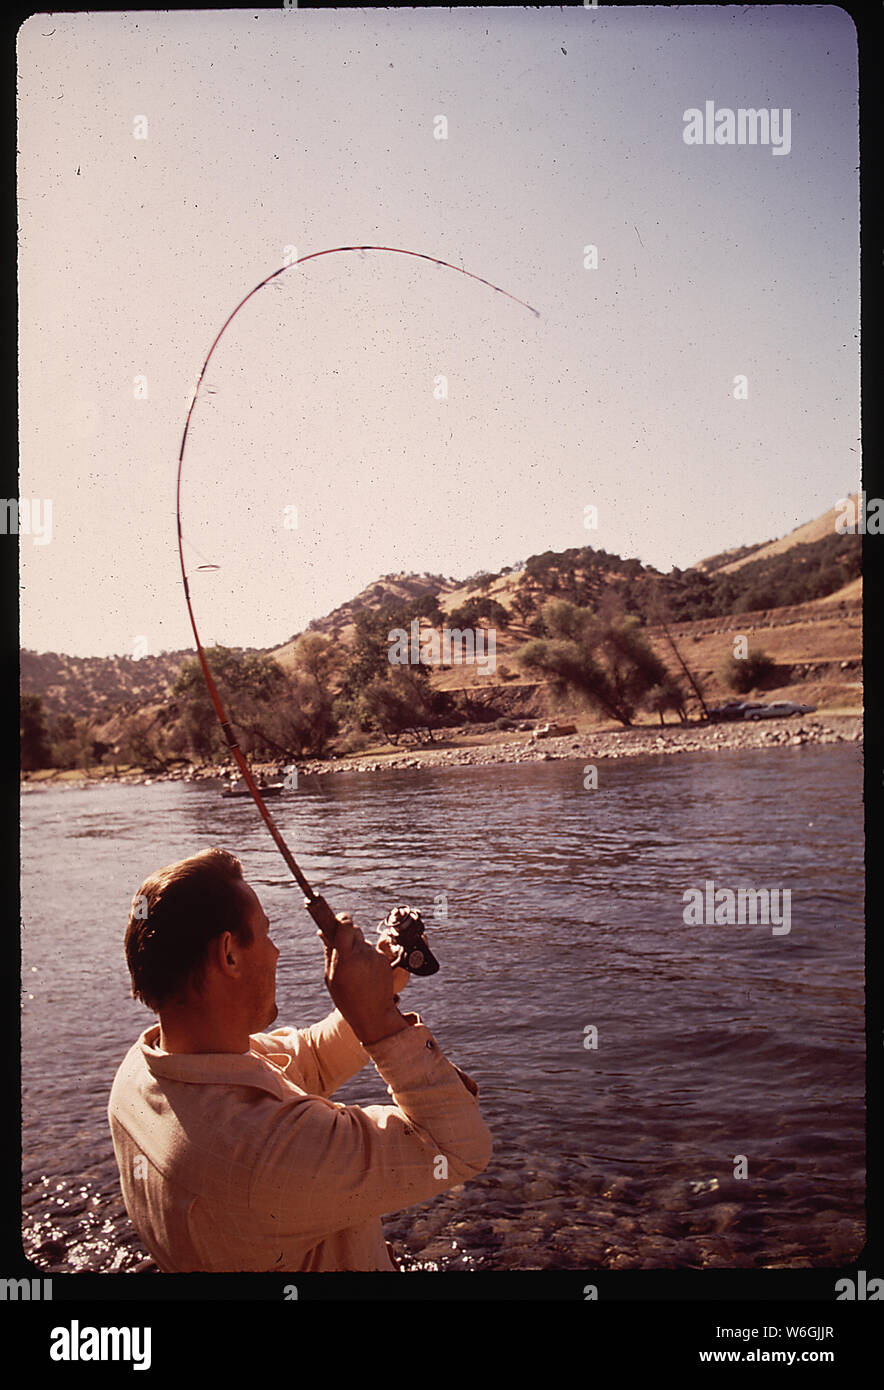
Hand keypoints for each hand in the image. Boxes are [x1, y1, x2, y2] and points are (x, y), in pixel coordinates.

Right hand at [315, 910, 409, 1045]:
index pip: (346, 926)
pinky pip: (373, 951)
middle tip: (344, 952)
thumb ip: (329, 952)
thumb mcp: (331, 977)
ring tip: (356, 971)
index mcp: (346, 958)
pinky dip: (368, 958)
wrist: (374, 1015)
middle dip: (348, 937)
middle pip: (354, 931)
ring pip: (364, 942)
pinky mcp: (385, 960)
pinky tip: (366, 974)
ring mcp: (376, 956)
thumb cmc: (347, 999)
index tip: (338, 921)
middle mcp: (363, 954)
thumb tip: (323, 932)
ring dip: (358, 949)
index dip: (342, 920)